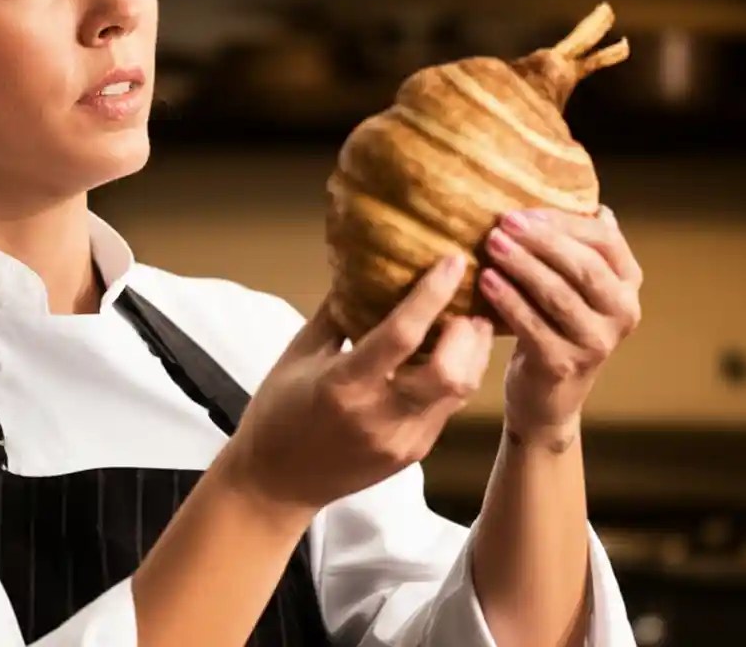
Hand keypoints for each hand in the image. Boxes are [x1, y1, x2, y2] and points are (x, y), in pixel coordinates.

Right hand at [222, 254, 494, 514]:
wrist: (275, 484)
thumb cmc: (278, 413)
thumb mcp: (298, 355)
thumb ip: (336, 313)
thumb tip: (364, 268)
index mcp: (342, 386)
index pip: (401, 335)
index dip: (432, 295)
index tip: (451, 261)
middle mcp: (378, 416)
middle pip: (451, 372)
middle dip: (467, 332)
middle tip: (465, 305)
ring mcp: (400, 440)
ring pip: (460, 391)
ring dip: (471, 355)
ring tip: (466, 326)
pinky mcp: (411, 453)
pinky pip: (447, 409)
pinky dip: (454, 378)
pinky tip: (448, 358)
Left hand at [480, 206, 643, 446]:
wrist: (547, 396)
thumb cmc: (555, 327)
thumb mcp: (576, 289)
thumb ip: (583, 250)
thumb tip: (599, 207)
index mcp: (628, 285)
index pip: (604, 241)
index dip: (563, 222)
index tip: (523, 211)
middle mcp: (623, 312)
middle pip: (584, 266)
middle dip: (541, 240)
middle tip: (503, 223)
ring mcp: (596, 341)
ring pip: (558, 294)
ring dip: (522, 265)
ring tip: (492, 245)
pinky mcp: (564, 363)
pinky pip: (533, 325)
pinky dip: (508, 300)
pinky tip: (486, 281)